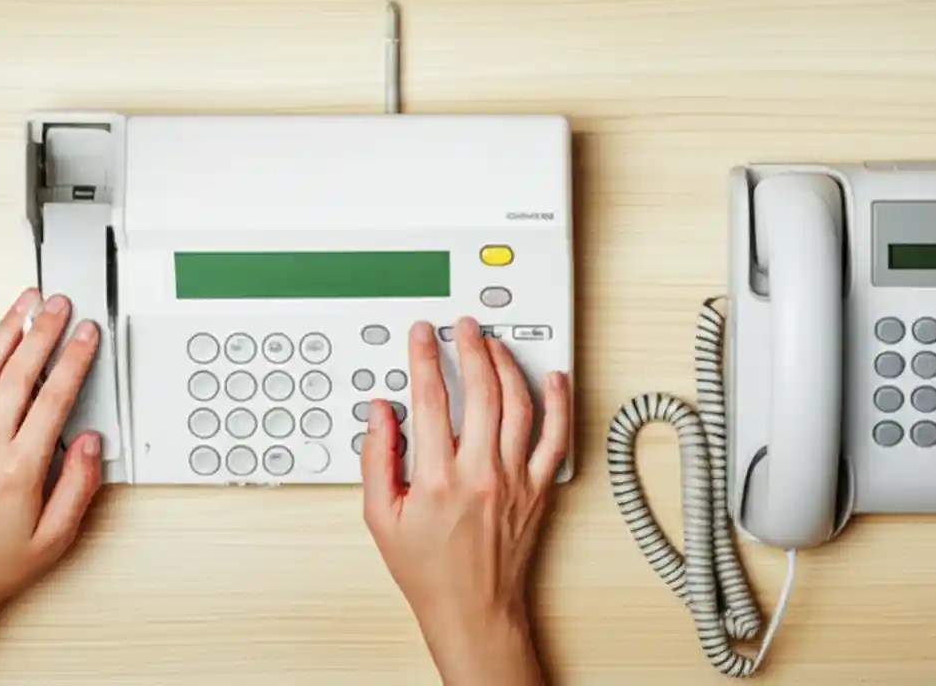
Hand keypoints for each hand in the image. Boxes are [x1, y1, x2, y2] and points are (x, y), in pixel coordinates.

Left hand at [0, 289, 103, 685]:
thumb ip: (80, 485)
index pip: (53, 397)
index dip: (74, 359)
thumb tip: (90, 442)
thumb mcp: (57, 537)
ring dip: (5, 332)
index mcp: (17, 468)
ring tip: (22, 305)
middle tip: (57, 302)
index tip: (87, 334)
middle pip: (16, 372)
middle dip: (41, 330)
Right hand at [361, 317, 570, 685]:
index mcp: (436, 479)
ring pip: (518, 405)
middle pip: (481, 392)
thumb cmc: (428, 569)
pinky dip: (558, 403)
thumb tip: (381, 412)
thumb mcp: (381, 517)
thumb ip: (377, 458)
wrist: (473, 608)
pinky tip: (552, 379)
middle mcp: (480, 474)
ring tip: (494, 344)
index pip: (430, 399)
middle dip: (471, 348)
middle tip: (464, 327)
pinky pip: (556, 437)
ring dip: (507, 366)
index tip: (422, 335)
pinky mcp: (538, 489)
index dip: (425, 358)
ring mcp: (514, 479)